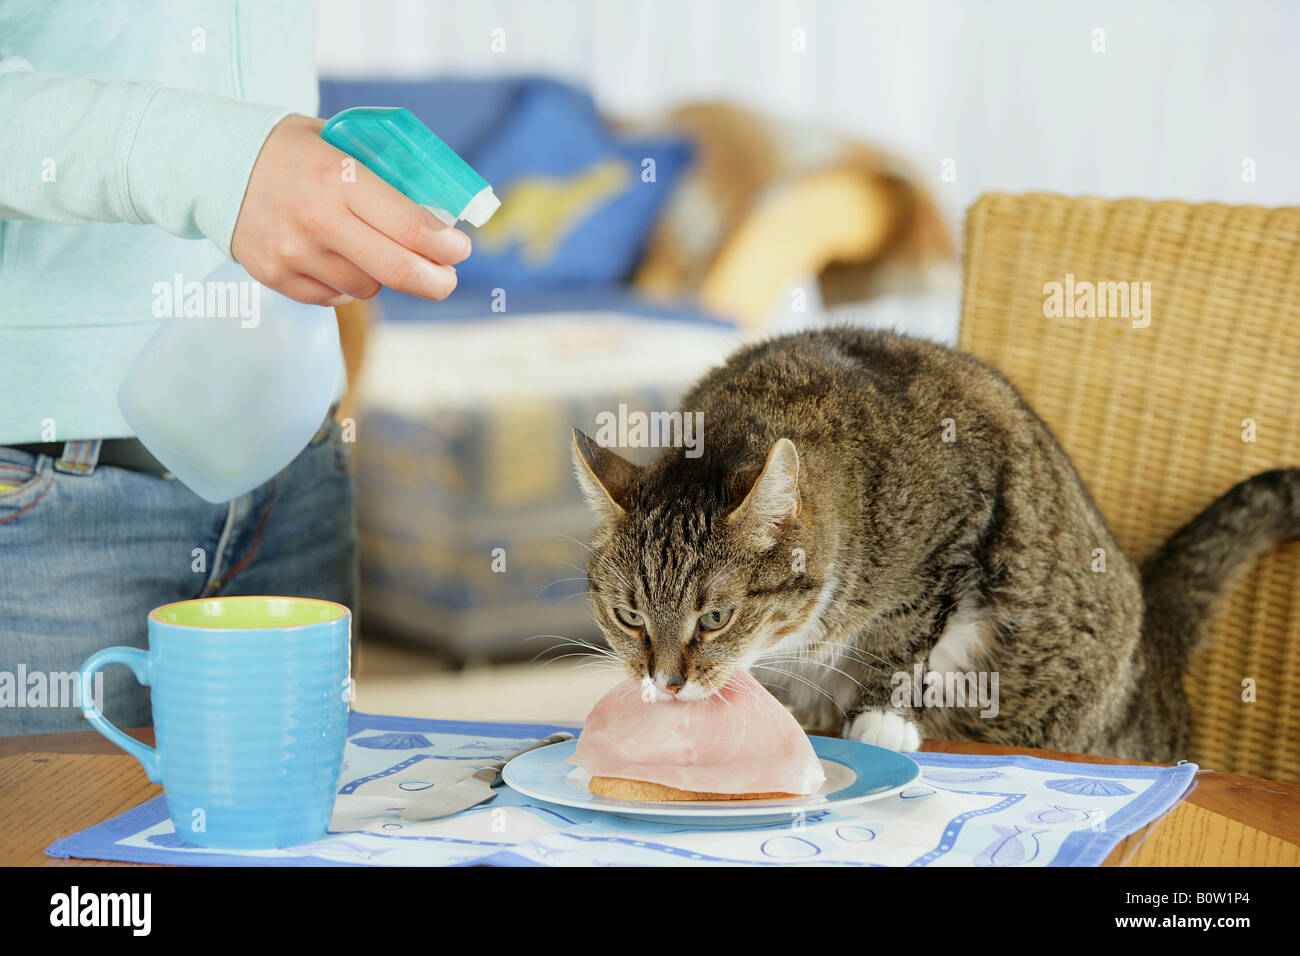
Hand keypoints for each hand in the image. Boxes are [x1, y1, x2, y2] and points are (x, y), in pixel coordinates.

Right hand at [231, 114, 470, 304]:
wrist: (214, 163)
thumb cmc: (293, 151)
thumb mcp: (341, 142)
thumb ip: (387, 174)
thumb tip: (442, 213)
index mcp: (339, 178)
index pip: (411, 227)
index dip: (447, 246)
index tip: (460, 249)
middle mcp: (317, 219)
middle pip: (398, 271)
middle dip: (436, 281)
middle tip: (447, 279)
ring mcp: (293, 253)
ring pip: (366, 288)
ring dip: (382, 276)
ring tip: (372, 251)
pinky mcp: (274, 276)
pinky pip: (332, 297)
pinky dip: (345, 284)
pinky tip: (335, 258)